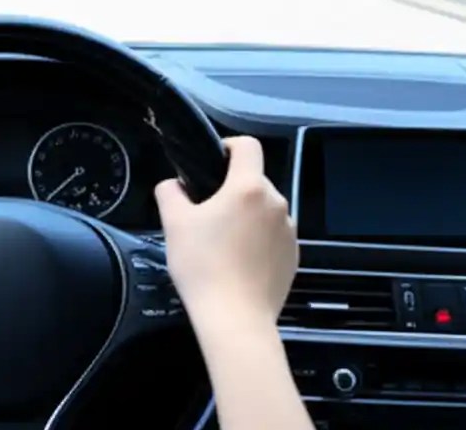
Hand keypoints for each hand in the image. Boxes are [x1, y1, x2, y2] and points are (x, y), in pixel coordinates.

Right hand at [155, 136, 296, 324]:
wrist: (235, 319)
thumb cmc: (203, 267)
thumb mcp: (174, 224)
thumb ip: (170, 192)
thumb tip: (173, 185)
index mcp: (248, 188)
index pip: (247, 146)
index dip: (228, 146)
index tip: (213, 163)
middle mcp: (276, 203)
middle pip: (254, 181)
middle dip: (232, 190)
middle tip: (206, 215)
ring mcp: (289, 231)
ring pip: (264, 210)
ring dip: (246, 217)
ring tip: (222, 244)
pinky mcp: (294, 256)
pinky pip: (273, 236)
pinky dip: (258, 241)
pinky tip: (239, 263)